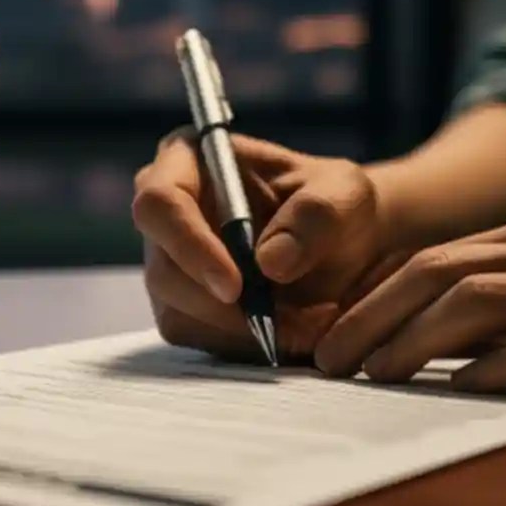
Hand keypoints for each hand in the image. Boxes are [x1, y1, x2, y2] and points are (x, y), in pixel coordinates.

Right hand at [132, 130, 393, 362]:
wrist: (345, 248)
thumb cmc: (336, 206)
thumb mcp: (346, 195)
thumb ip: (317, 215)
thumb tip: (269, 263)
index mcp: (188, 160)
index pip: (159, 202)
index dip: (189, 246)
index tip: (236, 287)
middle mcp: (166, 213)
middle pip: (163, 270)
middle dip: (222, 307)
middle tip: (287, 323)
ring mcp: (168, 264)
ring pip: (178, 314)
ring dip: (243, 330)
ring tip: (308, 323)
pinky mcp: (181, 307)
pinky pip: (198, 339)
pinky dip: (246, 344)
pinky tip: (291, 330)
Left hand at [315, 211, 505, 390]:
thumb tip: (435, 329)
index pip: (432, 258)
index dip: (374, 295)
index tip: (335, 332)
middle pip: (438, 274)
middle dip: (373, 316)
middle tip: (332, 358)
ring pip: (478, 302)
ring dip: (415, 339)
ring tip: (376, 374)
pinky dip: (499, 363)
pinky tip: (463, 386)